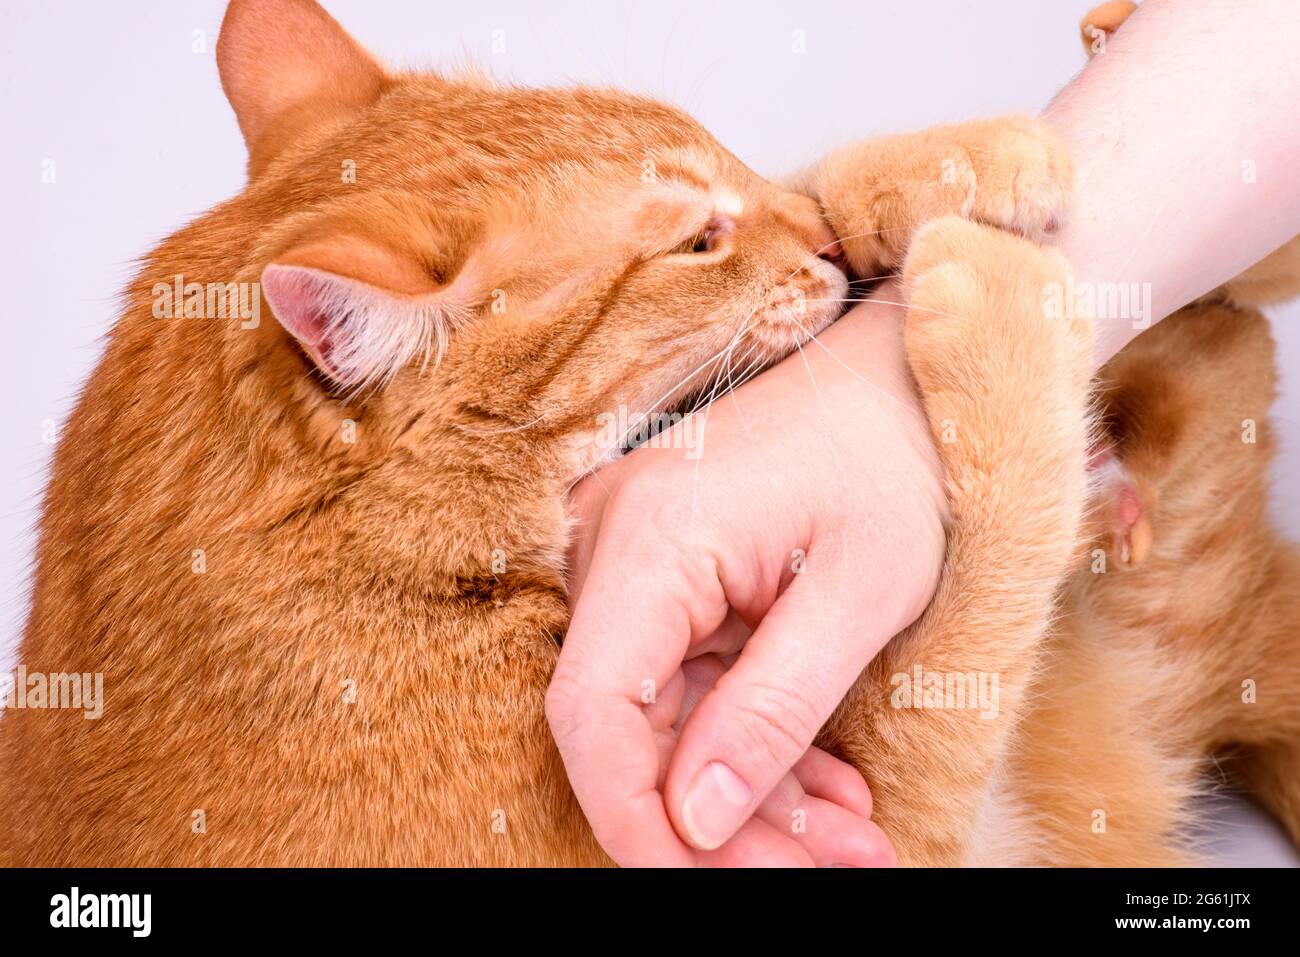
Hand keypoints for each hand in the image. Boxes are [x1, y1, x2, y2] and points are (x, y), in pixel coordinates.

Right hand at [547, 286, 947, 865]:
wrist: (900, 380)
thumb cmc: (894, 462)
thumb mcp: (861, 594)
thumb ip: (775, 709)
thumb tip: (695, 820)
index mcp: (653, 537)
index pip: (592, 710)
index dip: (634, 817)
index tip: (707, 881)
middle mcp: (616, 546)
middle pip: (633, 729)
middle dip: (725, 823)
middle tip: (832, 867)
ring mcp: (635, 561)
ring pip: (666, 721)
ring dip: (755, 795)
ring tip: (852, 839)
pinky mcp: (666, 578)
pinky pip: (692, 688)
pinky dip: (756, 746)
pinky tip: (828, 788)